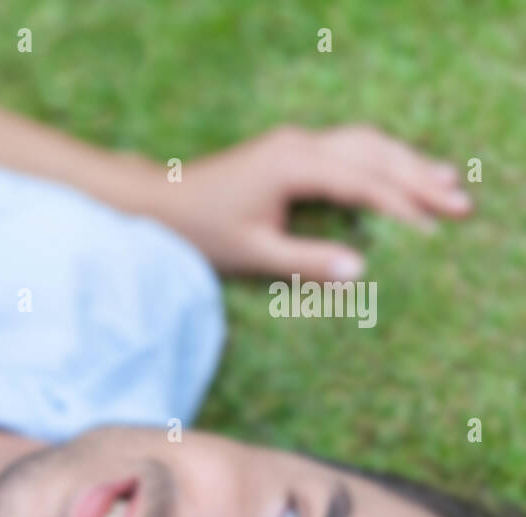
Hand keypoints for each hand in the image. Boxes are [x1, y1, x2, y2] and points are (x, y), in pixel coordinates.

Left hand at [132, 124, 472, 280]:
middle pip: (375, 153)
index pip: (363, 182)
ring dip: (405, 164)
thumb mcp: (253, 253)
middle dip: (418, 178)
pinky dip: (380, 160)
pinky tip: (400, 174)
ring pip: (365, 144)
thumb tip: (360, 270)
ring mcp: (294, 143)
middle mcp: (298, 145)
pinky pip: (348, 147)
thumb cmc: (200, 233)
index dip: (402, 205)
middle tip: (460, 204)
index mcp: (293, 166)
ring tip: (445, 185)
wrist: (159, 205)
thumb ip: (306, 261)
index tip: (434, 229)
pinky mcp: (289, 150)